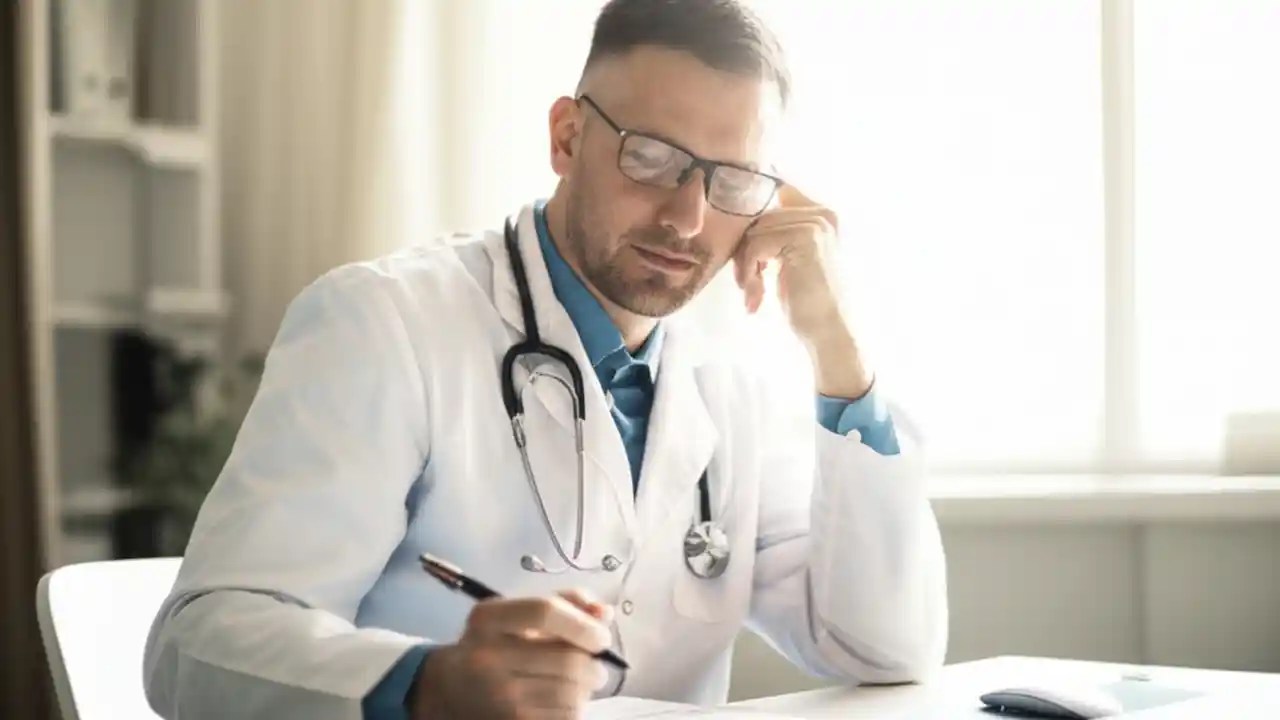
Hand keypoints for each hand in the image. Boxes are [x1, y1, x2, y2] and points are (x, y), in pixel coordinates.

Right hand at [410, 589, 613, 718]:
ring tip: (577, 686)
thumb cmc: (492, 646)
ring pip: (570, 694)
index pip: (545, 611)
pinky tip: (562, 703)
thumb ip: (563, 605)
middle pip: (567, 660)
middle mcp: (487, 657)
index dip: (583, 624)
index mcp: (488, 619)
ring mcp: (496, 696)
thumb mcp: (515, 615)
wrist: (446, 691)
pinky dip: (572, 710)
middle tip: (595, 668)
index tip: (600, 638)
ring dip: (585, 691)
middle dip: (593, 665)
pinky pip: (562, 717)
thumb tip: (605, 613)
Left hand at [734, 185, 872, 398]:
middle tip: (750, 286)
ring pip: (754, 231)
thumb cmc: (806, 300)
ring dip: (746, 266)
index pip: (770, 198)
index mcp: (820, 213)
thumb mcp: (788, 259)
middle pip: (758, 218)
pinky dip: (748, 272)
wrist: (829, 332)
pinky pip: (755, 244)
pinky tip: (757, 296)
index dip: (751, 227)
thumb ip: (773, 234)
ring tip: (754, 293)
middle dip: (746, 253)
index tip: (749, 261)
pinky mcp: (804, 237)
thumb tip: (739, 217)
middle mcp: (821, 213)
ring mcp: (815, 223)